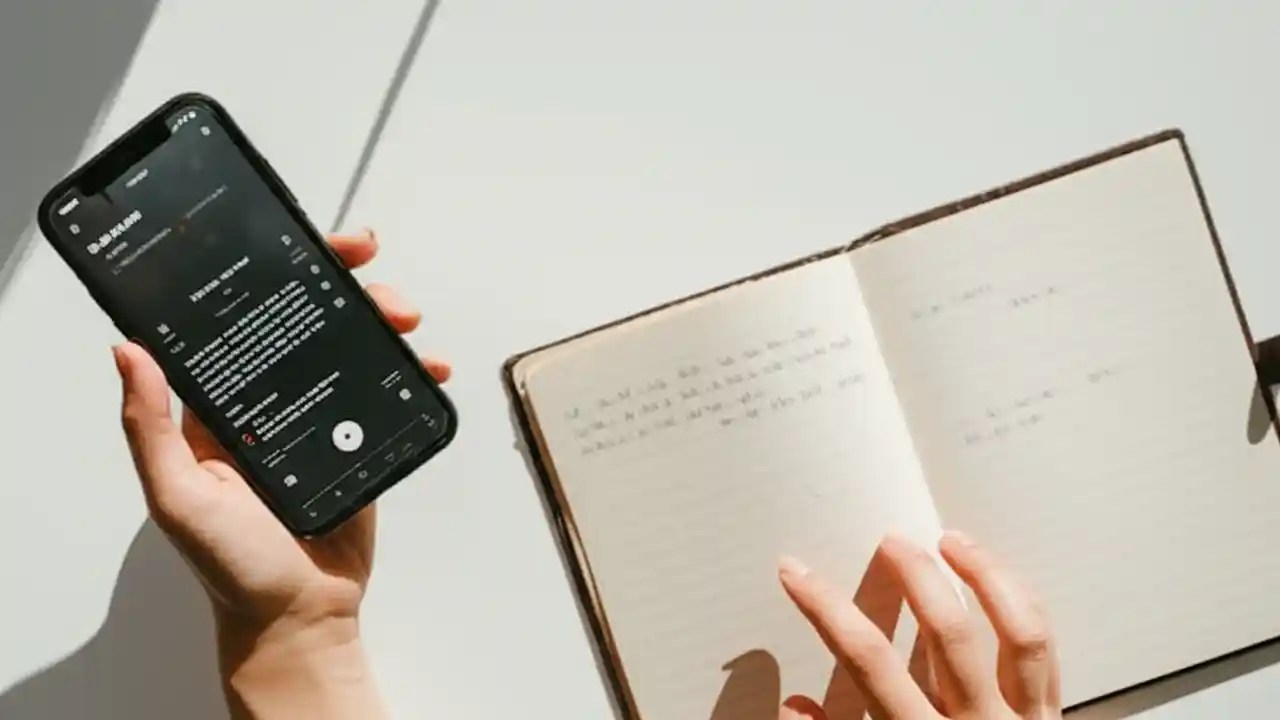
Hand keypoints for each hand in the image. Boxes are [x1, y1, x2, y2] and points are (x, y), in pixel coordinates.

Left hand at [112, 230, 446, 717]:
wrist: (301, 617)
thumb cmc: (232, 567)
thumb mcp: (180, 496)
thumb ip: (152, 428)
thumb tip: (128, 352)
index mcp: (220, 404)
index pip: (245, 319)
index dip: (273, 274)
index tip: (303, 247)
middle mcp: (269, 400)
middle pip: (308, 319)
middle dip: (343, 284)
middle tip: (370, 272)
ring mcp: (318, 417)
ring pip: (353, 346)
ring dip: (382, 321)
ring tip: (405, 319)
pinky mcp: (359, 442)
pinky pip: (386, 394)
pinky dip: (412, 374)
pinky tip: (428, 368)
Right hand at [778, 533, 1060, 719]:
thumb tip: (796, 708)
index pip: (868, 662)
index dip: (827, 609)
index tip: (796, 572)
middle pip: (949, 634)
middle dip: (916, 577)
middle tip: (889, 541)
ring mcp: (1025, 719)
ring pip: (1019, 633)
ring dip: (986, 577)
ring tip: (952, 540)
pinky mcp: (1055, 716)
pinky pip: (1045, 648)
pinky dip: (1021, 602)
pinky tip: (996, 577)